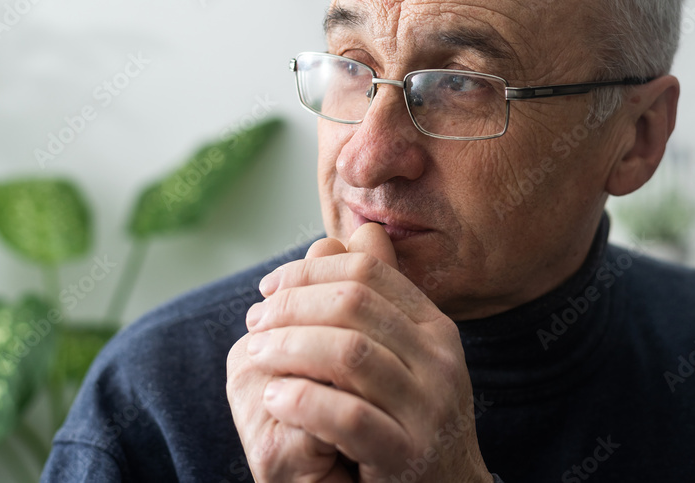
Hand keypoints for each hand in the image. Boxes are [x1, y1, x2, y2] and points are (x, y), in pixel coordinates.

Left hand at [229, 223, 494, 481]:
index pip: (366, 272)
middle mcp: (440, 360)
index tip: (268, 288)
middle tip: (254, 321)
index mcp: (434, 327)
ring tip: (257, 354)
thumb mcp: (399, 354)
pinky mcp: (407, 455)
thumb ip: (371, 299)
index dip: (308, 272)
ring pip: (349, 354)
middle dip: (292, 306)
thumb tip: (338, 238)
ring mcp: (429, 409)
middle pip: (353, 305)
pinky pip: (348, 417)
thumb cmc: (408, 419)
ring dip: (289, 348)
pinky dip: (302, 401)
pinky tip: (274, 397)